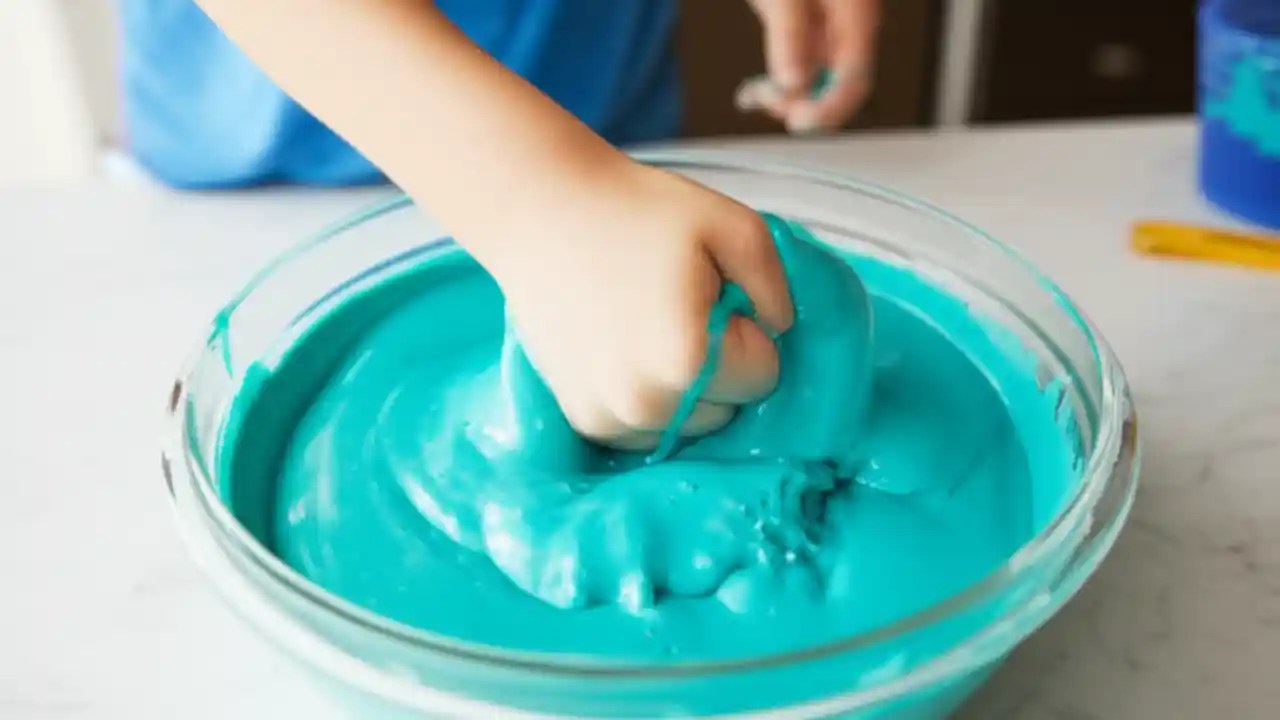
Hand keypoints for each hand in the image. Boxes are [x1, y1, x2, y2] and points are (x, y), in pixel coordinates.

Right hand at [487, 160, 793, 449]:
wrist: (541, 211)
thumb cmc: (638, 210)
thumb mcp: (731, 223)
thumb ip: (775, 284)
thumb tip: (781, 332)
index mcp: (688, 363)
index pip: (765, 375)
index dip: (748, 331)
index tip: (712, 295)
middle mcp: (645, 406)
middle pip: (727, 409)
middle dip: (719, 365)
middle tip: (678, 308)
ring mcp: (608, 419)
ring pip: (688, 424)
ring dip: (686, 388)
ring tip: (647, 326)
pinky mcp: (583, 422)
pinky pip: (647, 429)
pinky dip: (649, 398)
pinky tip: (625, 349)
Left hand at [738, 0, 880, 133]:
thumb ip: (789, 36)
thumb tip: (794, 83)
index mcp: (857, 10)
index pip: (855, 76)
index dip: (830, 107)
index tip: (800, 122)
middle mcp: (852, 20)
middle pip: (841, 80)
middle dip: (808, 101)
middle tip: (771, 107)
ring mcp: (833, 22)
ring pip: (822, 74)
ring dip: (793, 91)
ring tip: (760, 95)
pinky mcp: (813, 22)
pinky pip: (807, 59)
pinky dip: (786, 75)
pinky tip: (763, 85)